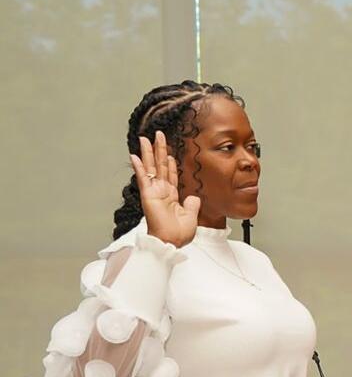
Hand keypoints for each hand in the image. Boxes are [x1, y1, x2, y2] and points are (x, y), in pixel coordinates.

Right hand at [131, 132, 199, 247]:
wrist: (172, 241)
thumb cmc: (179, 234)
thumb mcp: (191, 216)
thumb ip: (192, 204)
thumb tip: (193, 197)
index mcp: (171, 196)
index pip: (170, 174)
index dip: (170, 162)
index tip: (169, 152)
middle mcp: (161, 191)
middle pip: (160, 166)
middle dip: (159, 150)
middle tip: (158, 135)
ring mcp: (154, 192)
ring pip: (151, 167)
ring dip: (148, 152)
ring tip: (145, 138)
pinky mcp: (148, 195)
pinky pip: (143, 178)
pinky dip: (139, 167)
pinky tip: (135, 155)